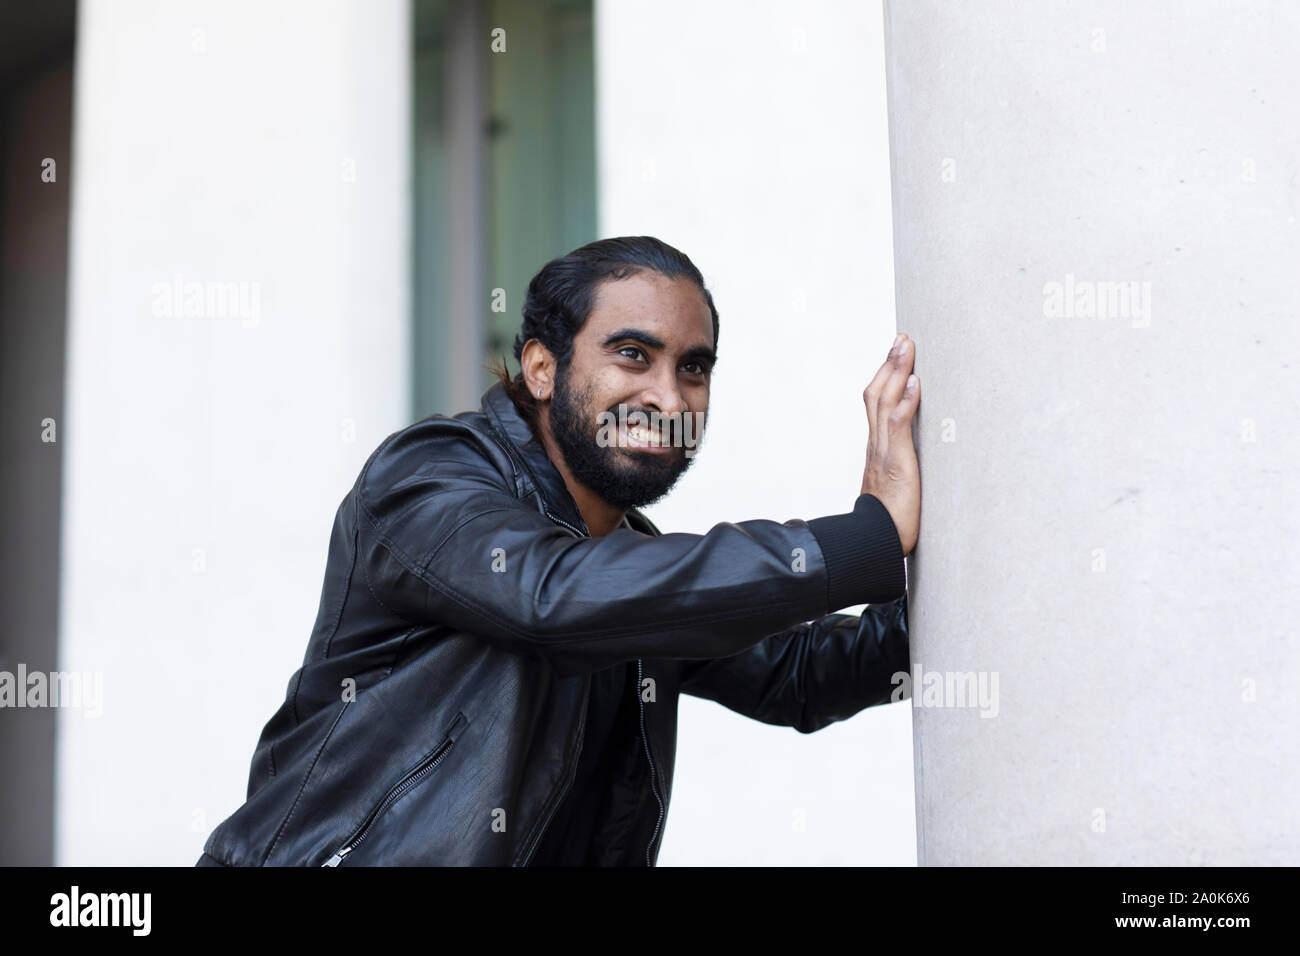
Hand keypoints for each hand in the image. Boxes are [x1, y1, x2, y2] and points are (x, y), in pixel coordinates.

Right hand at [860, 333, 920, 555]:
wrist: (874, 543)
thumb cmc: (890, 521)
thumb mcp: (899, 485)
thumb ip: (901, 464)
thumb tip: (912, 452)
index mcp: (878, 449)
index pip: (878, 405)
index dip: (886, 377)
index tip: (897, 353)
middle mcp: (876, 445)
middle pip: (877, 395)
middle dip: (889, 364)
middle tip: (902, 338)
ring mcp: (882, 452)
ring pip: (884, 404)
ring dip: (895, 372)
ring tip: (905, 347)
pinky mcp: (894, 463)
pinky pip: (897, 428)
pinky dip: (905, 403)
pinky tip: (913, 384)